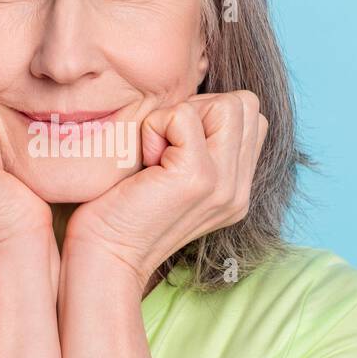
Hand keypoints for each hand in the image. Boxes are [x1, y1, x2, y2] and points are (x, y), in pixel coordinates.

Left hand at [64, 91, 268, 288]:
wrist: (105, 256)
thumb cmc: (123, 211)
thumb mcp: (173, 177)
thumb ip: (200, 147)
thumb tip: (197, 101)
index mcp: (236, 188)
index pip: (251, 118)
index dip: (209, 115)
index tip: (174, 145)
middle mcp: (238, 189)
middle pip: (246, 105)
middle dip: (200, 109)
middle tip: (165, 146)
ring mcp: (223, 184)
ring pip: (228, 104)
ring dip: (181, 116)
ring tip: (157, 152)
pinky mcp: (197, 177)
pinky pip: (183, 115)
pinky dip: (156, 126)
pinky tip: (144, 159)